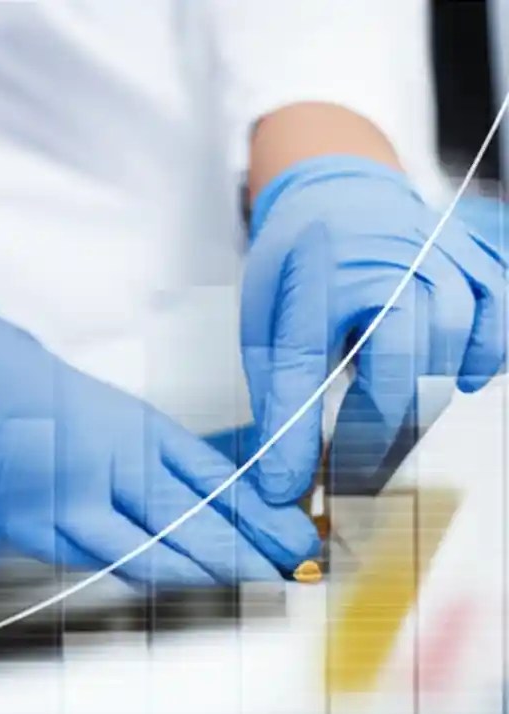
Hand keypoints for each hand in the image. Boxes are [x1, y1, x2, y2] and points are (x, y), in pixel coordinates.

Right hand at [0, 271, 320, 584]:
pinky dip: (141, 575)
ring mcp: (74, 489)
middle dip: (252, 546)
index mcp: (136, 426)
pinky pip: (95, 558)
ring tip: (256, 586)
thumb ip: (143, 456)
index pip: (214, 477)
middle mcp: (115, 455)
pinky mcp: (31, 518)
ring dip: (209, 569)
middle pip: (198, 512)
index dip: (259, 512)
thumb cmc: (20, 386)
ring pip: (156, 542)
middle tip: (298, 567)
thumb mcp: (99, 412)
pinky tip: (174, 587)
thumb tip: (197, 497)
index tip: (297, 534)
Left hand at [243, 155, 506, 503]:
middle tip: (353, 457)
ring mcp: (444, 259)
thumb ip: (277, 396)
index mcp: (318, 273)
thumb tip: (281, 481)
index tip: (288, 485)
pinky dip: (478, 363)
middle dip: (373, 428)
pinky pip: (498, 329)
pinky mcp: (482, 265)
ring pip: (450, 355)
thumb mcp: (266, 321)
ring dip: (422, 397)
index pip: (304, 368)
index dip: (297, 437)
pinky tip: (452, 375)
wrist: (341, 191)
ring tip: (391, 405)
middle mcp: (388, 261)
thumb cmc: (300, 263)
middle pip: (397, 370)